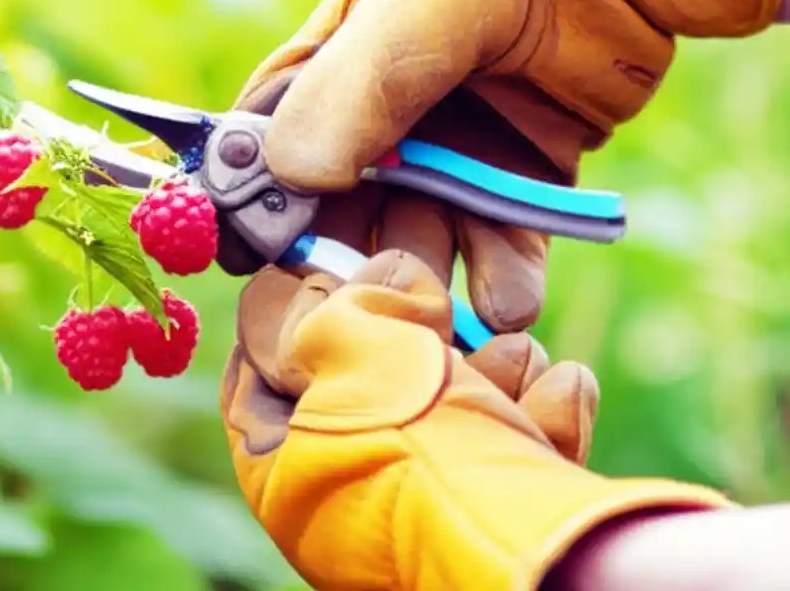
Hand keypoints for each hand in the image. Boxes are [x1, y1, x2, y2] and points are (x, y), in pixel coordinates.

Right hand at [218, 0, 781, 332]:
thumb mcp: (410, 13)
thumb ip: (351, 89)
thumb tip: (294, 177)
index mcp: (310, 93)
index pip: (255, 169)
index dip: (256, 220)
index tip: (274, 259)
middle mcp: (363, 146)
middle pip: (324, 235)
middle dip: (344, 272)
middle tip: (366, 295)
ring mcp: (435, 179)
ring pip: (410, 261)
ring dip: (424, 287)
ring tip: (442, 293)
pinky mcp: (505, 206)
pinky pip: (492, 266)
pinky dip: (499, 289)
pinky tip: (508, 295)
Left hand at [221, 251, 729, 589]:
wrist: (543, 551)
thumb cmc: (425, 453)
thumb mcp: (351, 353)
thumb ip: (344, 301)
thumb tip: (388, 277)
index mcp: (283, 472)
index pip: (263, 367)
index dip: (299, 302)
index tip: (343, 267)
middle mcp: (352, 496)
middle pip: (376, 374)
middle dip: (422, 330)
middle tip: (440, 311)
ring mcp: (437, 505)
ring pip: (460, 397)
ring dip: (496, 362)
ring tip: (509, 357)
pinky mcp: (518, 505)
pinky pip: (523, 434)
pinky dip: (544, 405)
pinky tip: (555, 393)